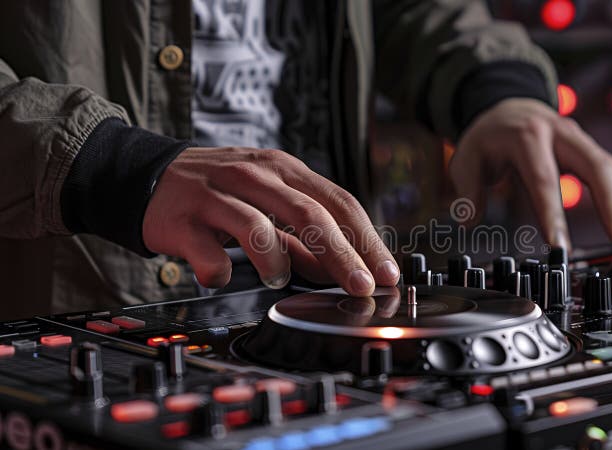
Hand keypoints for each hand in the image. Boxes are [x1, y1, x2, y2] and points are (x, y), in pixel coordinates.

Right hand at [142, 147, 399, 295]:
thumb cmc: (220, 192)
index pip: (338, 202)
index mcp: (284, 170)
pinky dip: (219, 271)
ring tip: (278, 280)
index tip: (385, 272)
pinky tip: (220, 276)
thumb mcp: (269, 203)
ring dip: (277, 263)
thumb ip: (303, 238)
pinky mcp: (184, 218)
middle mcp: (255, 176)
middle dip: (343, 257)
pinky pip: (207, 251)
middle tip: (361, 288)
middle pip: (310, 216)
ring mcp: (218, 195)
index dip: (367, 239)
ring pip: (259, 228)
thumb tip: (340, 270)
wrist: (149, 177)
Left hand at [449, 98, 611, 254]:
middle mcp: (564, 135)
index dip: (553, 214)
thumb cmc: (489, 136)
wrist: (510, 106)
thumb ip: (467, 190)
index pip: (544, 179)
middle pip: (598, 170)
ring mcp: (585, 142)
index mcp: (528, 137)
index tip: (559, 246)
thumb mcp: (466, 158)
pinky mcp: (596, 154)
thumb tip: (468, 220)